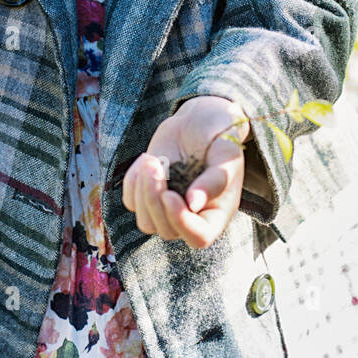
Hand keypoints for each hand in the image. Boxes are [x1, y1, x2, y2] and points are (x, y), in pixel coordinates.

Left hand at [123, 96, 249, 249]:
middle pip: (167, 231)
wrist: (201, 120)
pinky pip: (131, 202)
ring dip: (142, 193)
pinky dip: (132, 182)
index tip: (169, 194)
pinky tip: (146, 159)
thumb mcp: (226, 152)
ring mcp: (169, 208)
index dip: (182, 222)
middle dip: (155, 200)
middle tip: (155, 165)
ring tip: (151, 160)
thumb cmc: (221, 134)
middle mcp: (193, 217)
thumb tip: (193, 204)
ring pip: (146, 222)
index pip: (200, 237)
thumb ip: (216, 178)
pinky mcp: (150, 194)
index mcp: (217, 212)